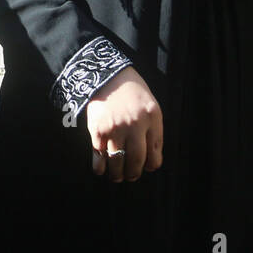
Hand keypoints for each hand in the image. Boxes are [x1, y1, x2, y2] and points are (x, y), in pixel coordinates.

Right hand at [84, 67, 162, 181]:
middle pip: (136, 160)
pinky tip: (101, 170)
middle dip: (134, 173)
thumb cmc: (131, 91)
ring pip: (117, 162)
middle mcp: (135, 125)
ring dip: (117, 174)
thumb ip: (153, 130)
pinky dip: (100, 167)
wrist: (106, 75)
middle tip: (131, 176)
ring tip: (117, 177)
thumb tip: (151, 158)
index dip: (152, 164)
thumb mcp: (150, 106)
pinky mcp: (97, 130)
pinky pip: (99, 156)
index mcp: (152, 118)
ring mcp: (115, 129)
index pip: (155, 152)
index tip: (148, 166)